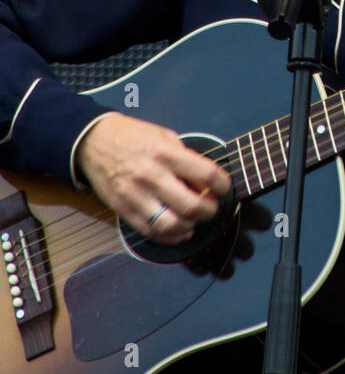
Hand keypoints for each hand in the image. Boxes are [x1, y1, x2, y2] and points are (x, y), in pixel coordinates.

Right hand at [76, 113, 231, 244]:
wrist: (93, 142)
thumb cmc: (132, 137)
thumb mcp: (165, 136)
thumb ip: (185, 158)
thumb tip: (205, 182)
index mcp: (165, 153)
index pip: (206, 174)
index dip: (222, 184)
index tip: (223, 187)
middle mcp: (151, 175)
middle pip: (191, 206)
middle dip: (209, 211)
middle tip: (211, 206)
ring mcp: (136, 195)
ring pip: (171, 225)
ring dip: (190, 227)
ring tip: (194, 220)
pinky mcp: (123, 209)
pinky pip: (151, 232)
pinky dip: (170, 237)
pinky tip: (179, 230)